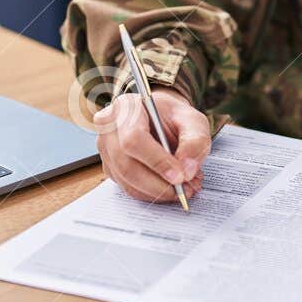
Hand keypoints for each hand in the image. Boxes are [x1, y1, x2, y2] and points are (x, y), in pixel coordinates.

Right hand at [93, 87, 211, 203]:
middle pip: (126, 165)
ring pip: (127, 181)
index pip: (133, 138)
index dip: (157, 161)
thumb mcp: (192, 120)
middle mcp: (108, 128)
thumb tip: (187, 170)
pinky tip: (170, 188)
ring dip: (157, 192)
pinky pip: (128, 188)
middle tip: (186, 189)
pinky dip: (151, 194)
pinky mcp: (110, 168)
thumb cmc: (173, 117)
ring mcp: (106, 150)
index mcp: (125, 107)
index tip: (180, 176)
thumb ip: (195, 141)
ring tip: (183, 189)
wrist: (160, 120)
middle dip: (159, 183)